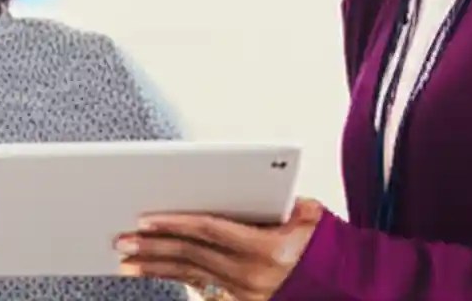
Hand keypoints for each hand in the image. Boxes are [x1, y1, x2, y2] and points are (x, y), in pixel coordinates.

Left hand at [114, 198, 324, 300]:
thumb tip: (243, 182)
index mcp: (266, 249)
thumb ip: (272, 200)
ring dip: (155, 267)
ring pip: (190, 276)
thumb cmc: (326, 245)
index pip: (209, 230)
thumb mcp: (307, 215)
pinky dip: (178, 277)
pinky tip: (155, 270)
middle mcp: (252, 276)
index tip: (145, 218)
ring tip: (126, 259)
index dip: (174, 223)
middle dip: (152, 247)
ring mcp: (246, 295)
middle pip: (191, 256)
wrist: (350, 288)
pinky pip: (204, 288)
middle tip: (121, 239)